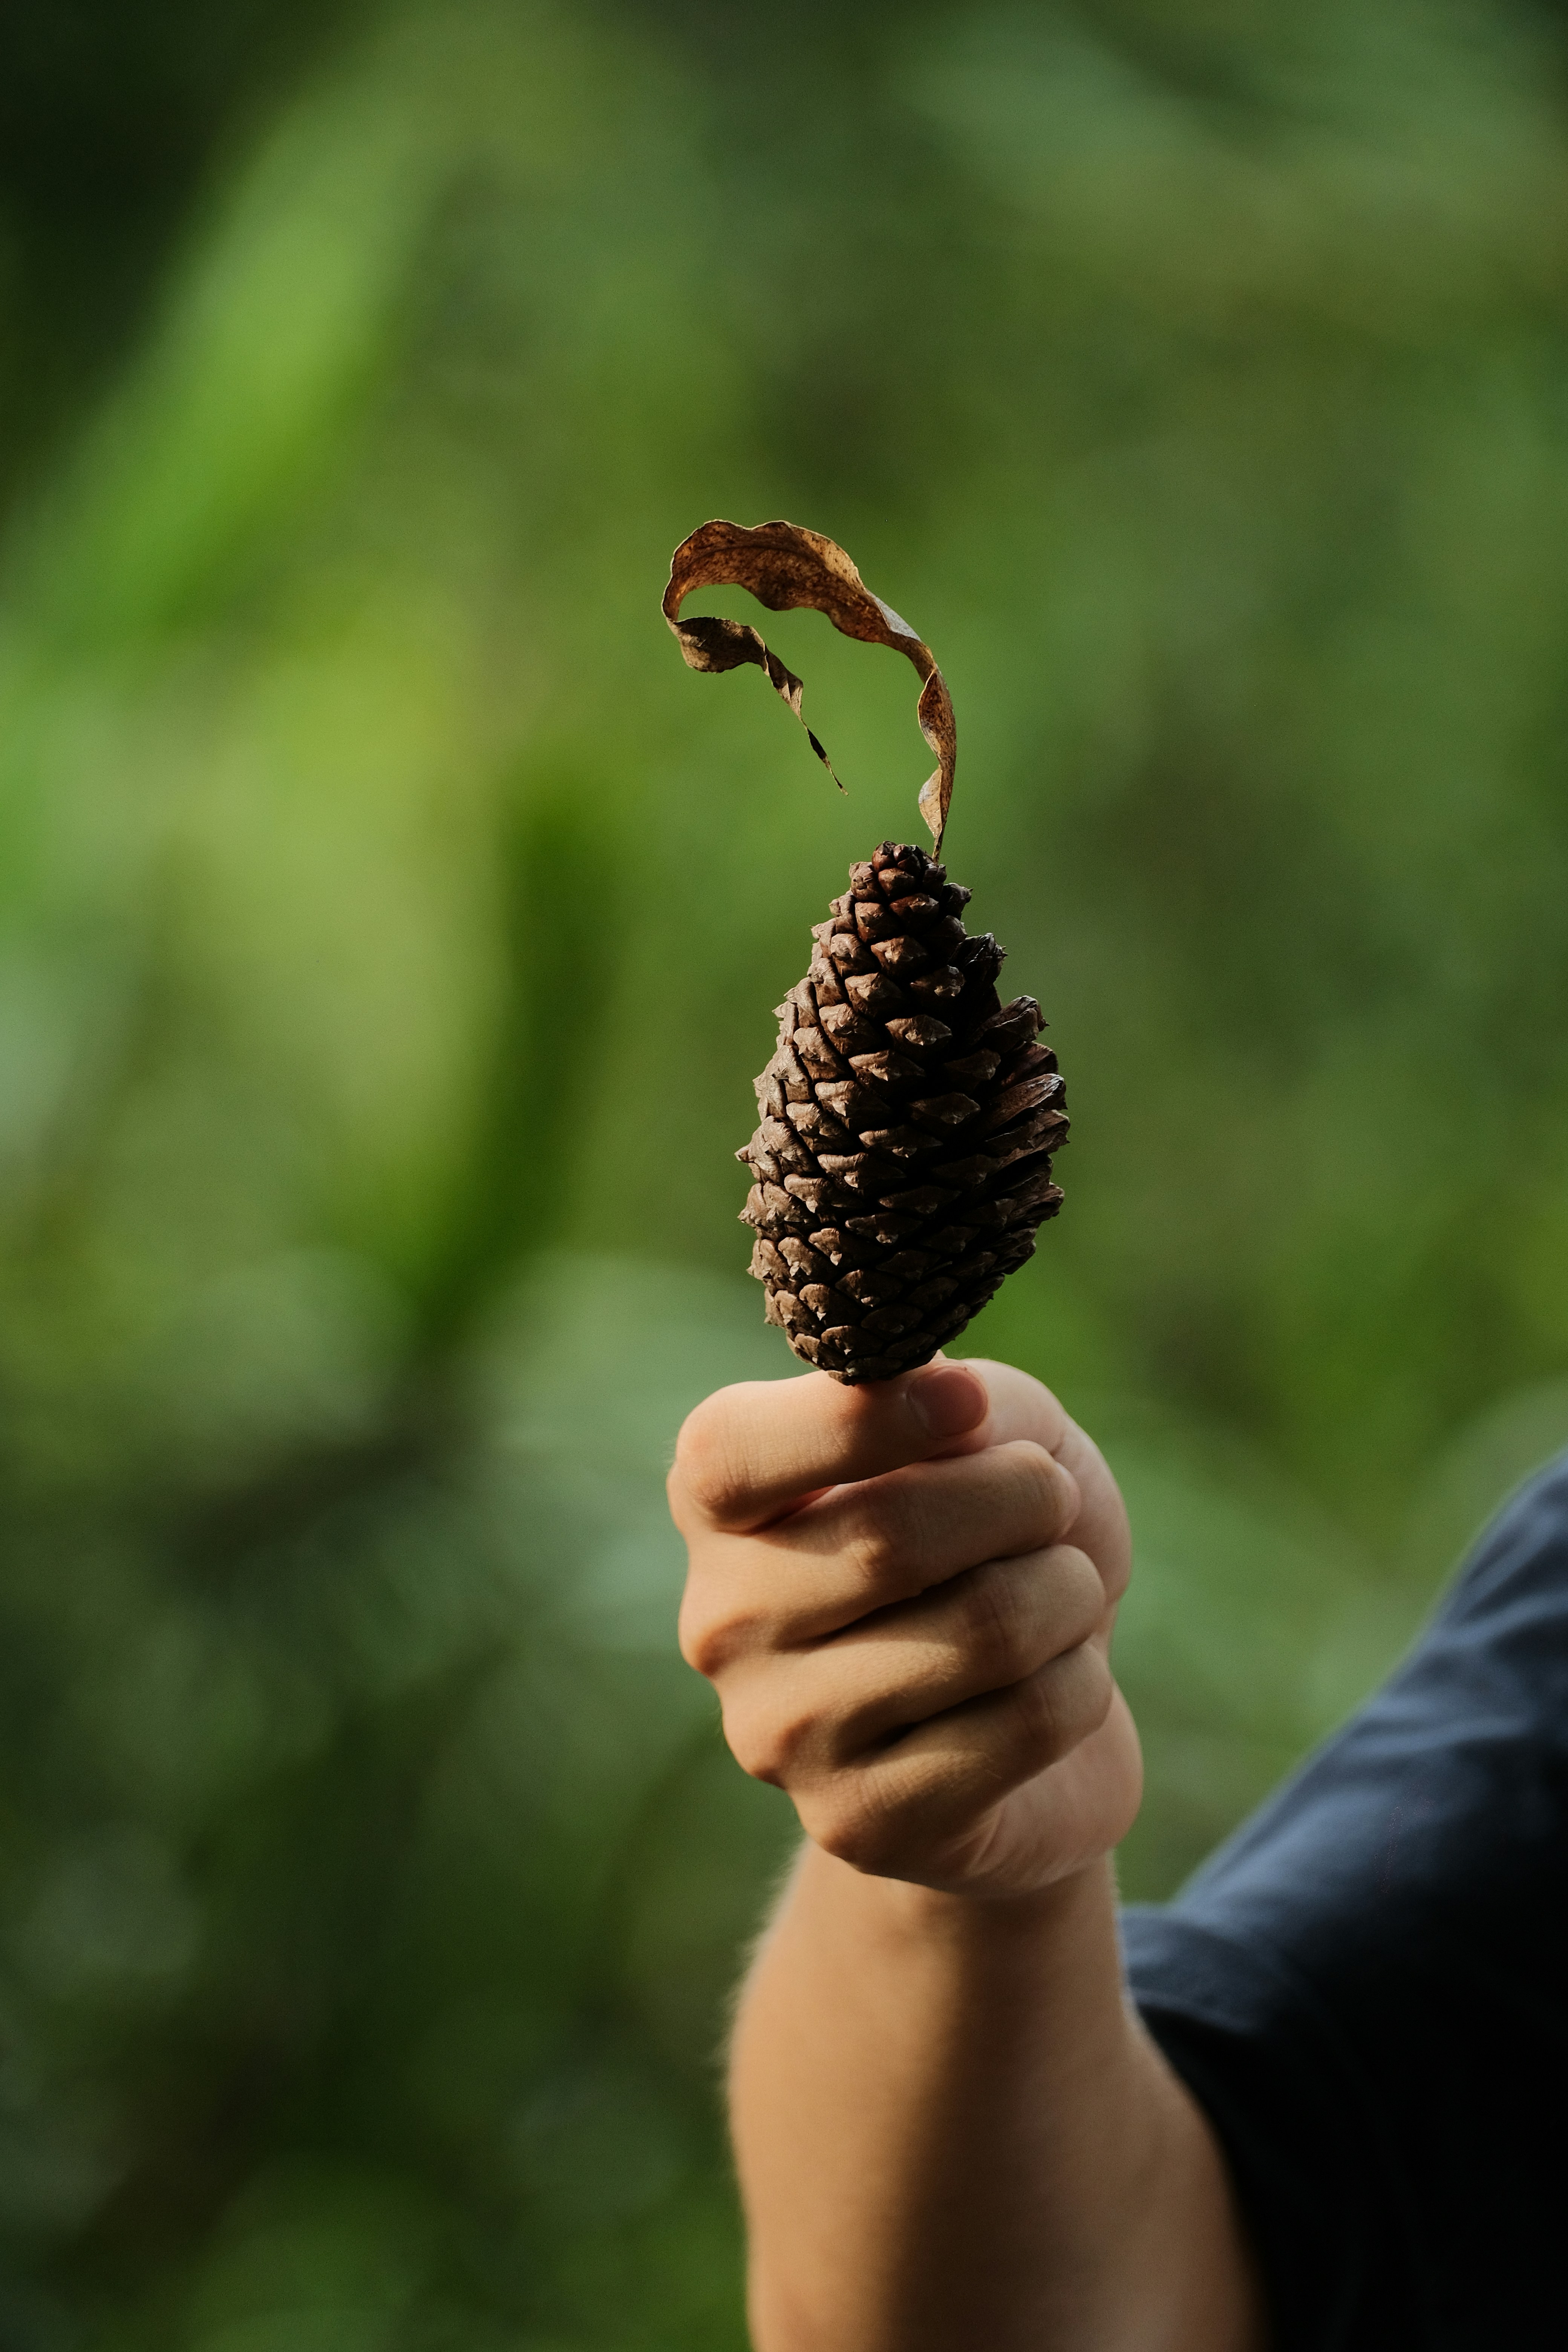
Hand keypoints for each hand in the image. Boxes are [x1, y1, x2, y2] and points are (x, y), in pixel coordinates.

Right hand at [669, 1358, 1140, 1900]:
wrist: (1032, 1723)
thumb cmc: (994, 1543)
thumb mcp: (993, 1435)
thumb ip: (962, 1395)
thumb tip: (950, 1398)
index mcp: (718, 1505)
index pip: (735, 1451)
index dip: (864, 1418)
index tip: (971, 1400)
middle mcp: (721, 1621)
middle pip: (890, 1536)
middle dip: (1024, 1498)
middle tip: (1055, 1500)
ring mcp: (778, 1736)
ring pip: (981, 1630)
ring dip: (1068, 1593)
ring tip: (1065, 1597)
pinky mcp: (859, 1824)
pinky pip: (1025, 1722)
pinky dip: (1081, 1684)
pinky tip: (1057, 1683)